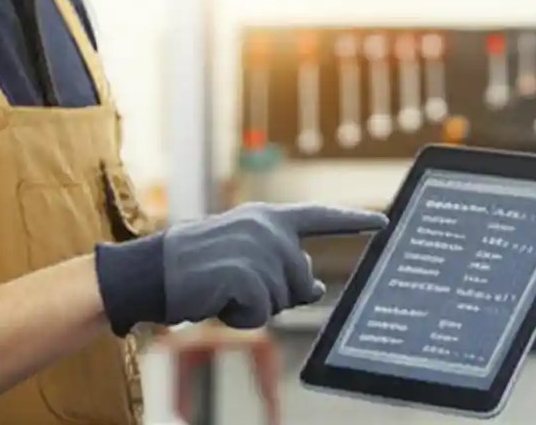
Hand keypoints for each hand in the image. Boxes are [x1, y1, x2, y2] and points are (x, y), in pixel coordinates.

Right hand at [163, 202, 387, 328]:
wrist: (151, 272)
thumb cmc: (197, 268)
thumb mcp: (244, 262)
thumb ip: (281, 270)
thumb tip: (316, 287)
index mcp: (267, 217)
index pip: (319, 217)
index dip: (352, 221)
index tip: (384, 222)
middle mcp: (266, 227)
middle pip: (301, 279)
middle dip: (276, 294)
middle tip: (235, 287)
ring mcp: (256, 248)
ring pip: (281, 299)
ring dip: (253, 307)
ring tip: (221, 291)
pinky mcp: (244, 273)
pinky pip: (261, 313)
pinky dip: (241, 317)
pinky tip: (217, 302)